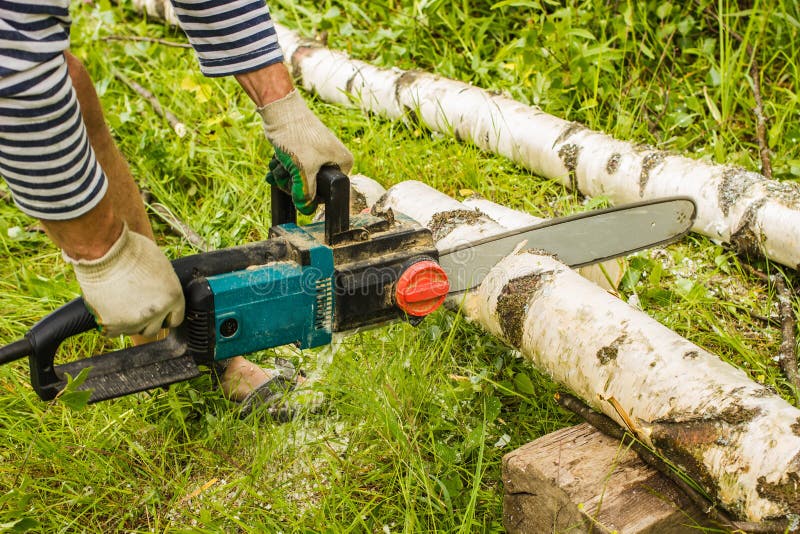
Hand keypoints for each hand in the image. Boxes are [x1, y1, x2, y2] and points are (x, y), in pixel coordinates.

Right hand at [63, 223, 184, 337]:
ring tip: (119, 302)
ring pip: (133, 330)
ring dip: (128, 321)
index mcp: (173, 297)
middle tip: (135, 305)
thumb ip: (163, 284)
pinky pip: (113, 331)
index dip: (165, 314)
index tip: (157, 311)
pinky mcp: (113, 325)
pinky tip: (108, 307)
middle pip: (153, 329)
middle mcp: (157, 312)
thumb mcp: (159, 265)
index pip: (175, 318)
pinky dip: (110, 323)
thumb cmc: (131, 250)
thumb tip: (162, 290)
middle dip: (146, 320)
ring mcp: (135, 321)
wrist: (104, 252)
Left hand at [259, 90, 352, 214]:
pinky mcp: (303, 151)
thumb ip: (306, 194)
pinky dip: (282, 168)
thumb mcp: (303, 169)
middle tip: (285, 176)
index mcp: (343, 163)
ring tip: (278, 166)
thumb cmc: (297, 135)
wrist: (280, 109)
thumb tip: (306, 210)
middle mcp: (333, 159)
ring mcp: (317, 155)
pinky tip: (274, 163)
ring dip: (284, 176)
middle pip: (313, 187)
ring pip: (300, 179)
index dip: (312, 196)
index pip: (329, 193)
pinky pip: (293, 169)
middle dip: (293, 185)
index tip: (297, 190)